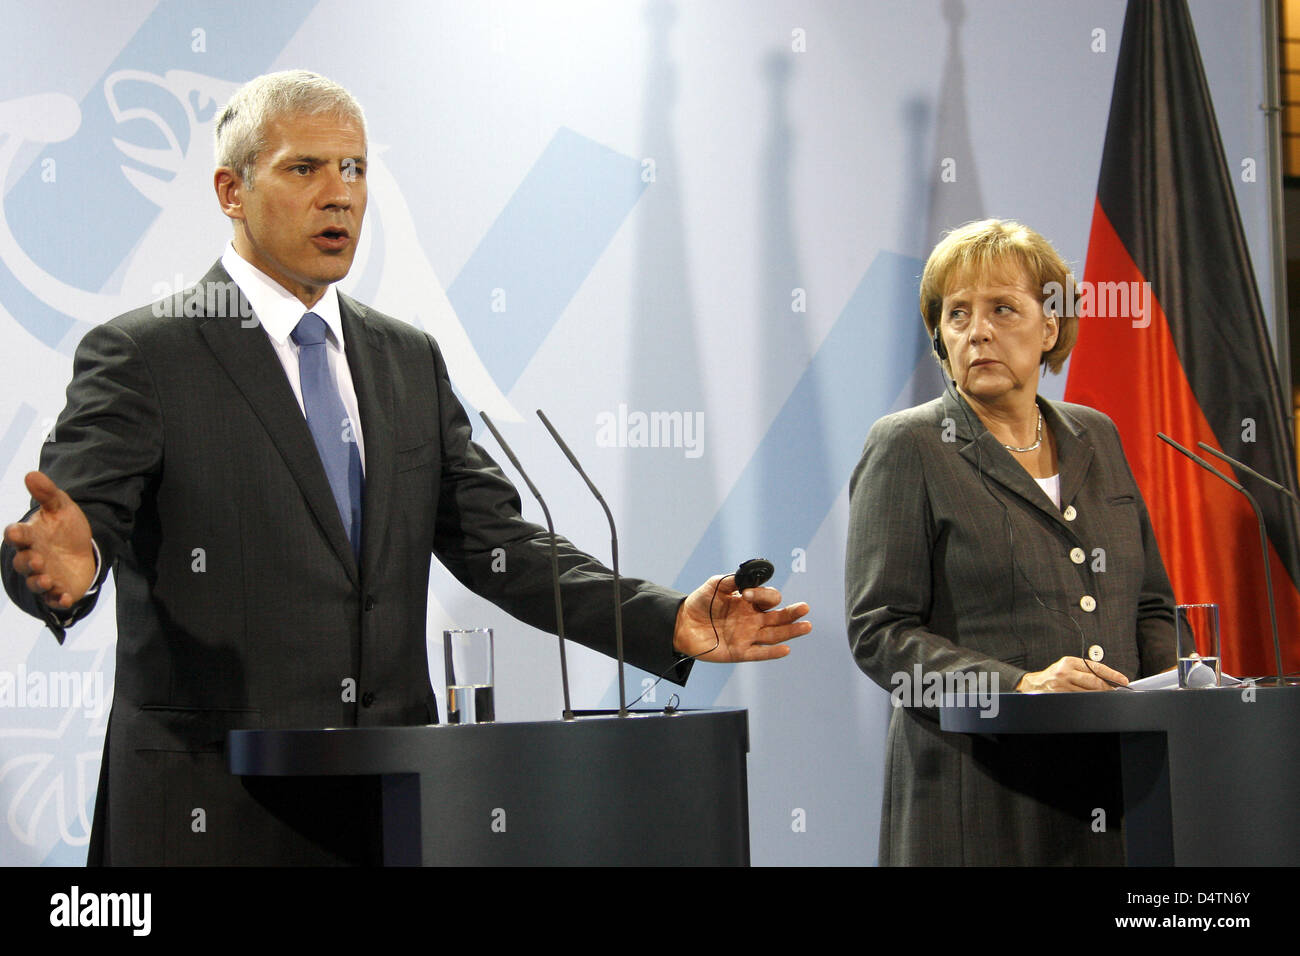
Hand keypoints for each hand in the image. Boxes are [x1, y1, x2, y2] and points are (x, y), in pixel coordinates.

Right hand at [3, 471, 95, 609]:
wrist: (83, 550)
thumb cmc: (65, 529)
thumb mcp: (61, 508)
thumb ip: (47, 494)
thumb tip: (31, 474)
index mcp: (30, 537)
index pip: (17, 536)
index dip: (16, 534)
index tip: (15, 530)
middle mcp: (33, 558)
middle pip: (23, 563)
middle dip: (28, 562)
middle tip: (37, 559)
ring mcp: (44, 576)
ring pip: (35, 583)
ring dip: (39, 582)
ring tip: (47, 579)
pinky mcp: (58, 591)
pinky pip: (54, 600)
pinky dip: (57, 600)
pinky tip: (65, 598)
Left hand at [672, 574, 810, 662]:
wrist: (681, 623)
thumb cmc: (700, 602)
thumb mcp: (715, 585)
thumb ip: (732, 581)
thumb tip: (747, 580)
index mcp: (750, 604)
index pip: (768, 599)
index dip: (762, 595)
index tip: (746, 593)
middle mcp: (753, 620)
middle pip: (778, 617)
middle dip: (792, 613)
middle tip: (804, 608)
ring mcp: (747, 637)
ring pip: (774, 635)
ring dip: (790, 631)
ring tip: (806, 626)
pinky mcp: (739, 652)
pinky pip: (758, 653)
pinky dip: (772, 652)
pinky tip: (785, 649)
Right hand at [1016, 655, 1126, 691]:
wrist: (1034, 684)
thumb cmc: (1054, 674)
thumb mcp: (1067, 666)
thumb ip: (1084, 669)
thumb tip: (1107, 678)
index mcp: (1069, 662)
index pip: (1096, 667)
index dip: (1112, 674)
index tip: (1123, 680)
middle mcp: (1065, 673)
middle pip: (1094, 682)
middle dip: (1108, 688)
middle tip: (1116, 690)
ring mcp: (1062, 686)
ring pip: (1089, 693)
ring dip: (1101, 696)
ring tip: (1106, 695)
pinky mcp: (1061, 696)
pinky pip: (1081, 700)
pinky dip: (1090, 701)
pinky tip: (1094, 700)